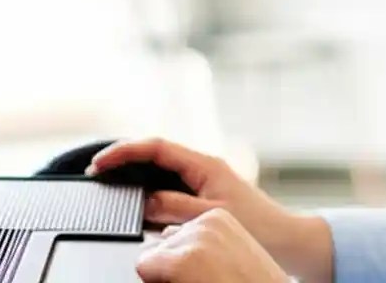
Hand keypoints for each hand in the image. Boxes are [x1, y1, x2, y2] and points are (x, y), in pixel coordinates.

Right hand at [89, 138, 332, 280]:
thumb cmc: (260, 226)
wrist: (288, 239)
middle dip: (125, 160)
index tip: (102, 162)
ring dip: (136, 176)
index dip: (126, 151)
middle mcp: (203, 168)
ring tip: (110, 185)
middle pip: (155, 155)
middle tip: (97, 174)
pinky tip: (137, 205)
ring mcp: (204, 181)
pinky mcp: (205, 196)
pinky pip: (170, 189)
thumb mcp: (211, 216)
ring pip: (161, 172)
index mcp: (205, 164)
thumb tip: (145, 201)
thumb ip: (176, 207)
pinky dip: (151, 193)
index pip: (157, 147)